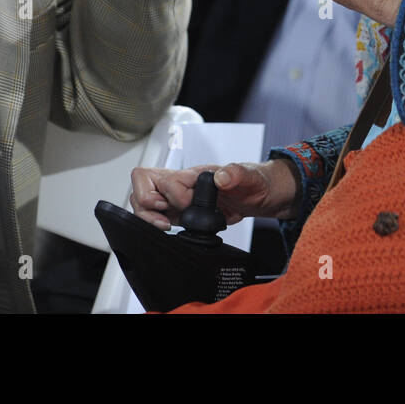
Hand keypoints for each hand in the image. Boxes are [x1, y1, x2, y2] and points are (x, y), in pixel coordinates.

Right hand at [129, 160, 299, 229]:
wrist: (261, 195)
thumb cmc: (255, 182)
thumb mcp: (251, 178)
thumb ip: (236, 174)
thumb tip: (221, 177)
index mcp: (194, 174)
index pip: (166, 178)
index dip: (172, 194)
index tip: (187, 205)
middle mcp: (182, 183)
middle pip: (143, 183)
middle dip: (147, 203)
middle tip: (166, 219)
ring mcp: (178, 197)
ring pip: (143, 198)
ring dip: (147, 214)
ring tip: (165, 226)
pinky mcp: (180, 212)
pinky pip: (155, 213)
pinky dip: (154, 223)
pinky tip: (169, 231)